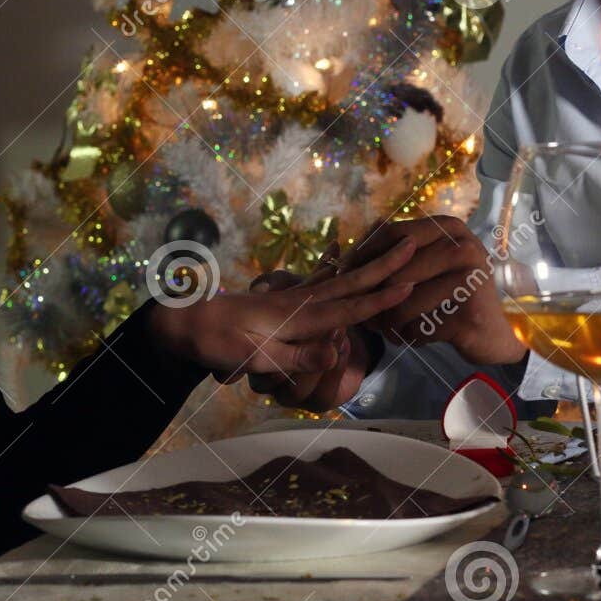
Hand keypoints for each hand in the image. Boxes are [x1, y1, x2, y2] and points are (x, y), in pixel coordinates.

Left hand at [145, 237, 415, 381]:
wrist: (186, 323)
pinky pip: (323, 281)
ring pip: (340, 279)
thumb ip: (299, 354)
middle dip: (383, 265)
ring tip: (392, 247)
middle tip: (413, 242)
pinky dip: (340, 270)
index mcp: (300, 317)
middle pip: (352, 282)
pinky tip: (344, 262)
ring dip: (368, 264)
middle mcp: (302, 303)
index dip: (381, 299)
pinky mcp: (284, 300)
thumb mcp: (257, 357)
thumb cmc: (220, 344)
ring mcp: (293, 298)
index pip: (350, 307)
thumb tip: (338, 348)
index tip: (410, 283)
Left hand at [343, 216, 523, 364]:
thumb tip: (344, 253)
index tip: (345, 275)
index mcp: (449, 227)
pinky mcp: (468, 314)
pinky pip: (417, 327)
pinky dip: (407, 336)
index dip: (363, 254)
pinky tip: (411, 337)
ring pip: (401, 301)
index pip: (391, 232)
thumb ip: (396, 251)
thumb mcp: (428, 264)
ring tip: (387, 328)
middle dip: (372, 295)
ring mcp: (470, 279)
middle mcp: (463, 245)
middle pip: (394, 268)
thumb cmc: (451, 296)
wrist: (493, 335)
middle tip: (364, 313)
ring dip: (387, 321)